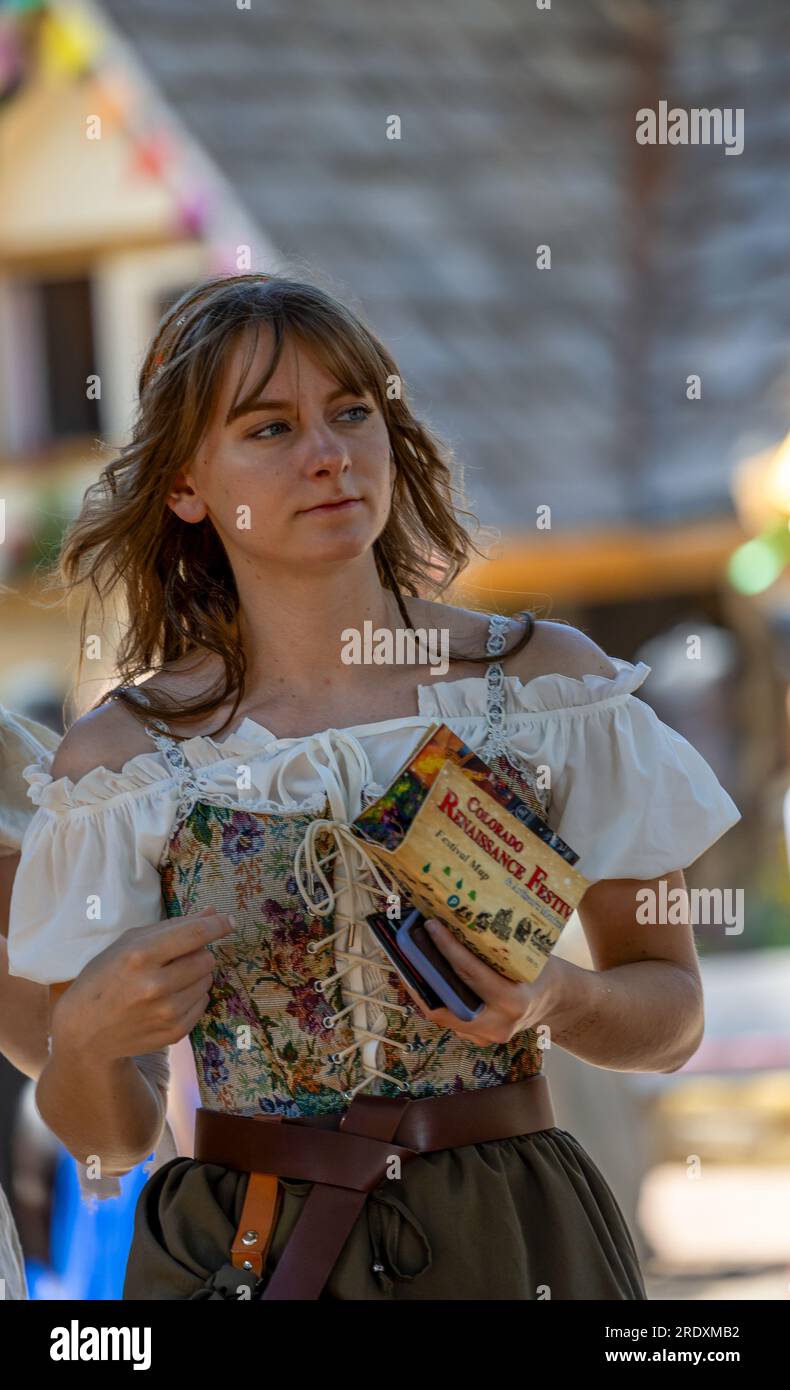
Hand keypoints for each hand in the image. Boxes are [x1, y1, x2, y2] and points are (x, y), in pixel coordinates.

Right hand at [50, 907, 234, 1060]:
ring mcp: (167, 1013)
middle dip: (198, 953)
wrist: (84, 1032)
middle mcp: (156, 985)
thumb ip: (171, 927)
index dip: (217, 924)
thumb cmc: (104, 978)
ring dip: (196, 975)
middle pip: (206, 958)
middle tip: (178, 957)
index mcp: (140, 955)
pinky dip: (193, 995)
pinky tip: (169, 998)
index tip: (229, 921)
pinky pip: (203, 1003)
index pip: (195, 934)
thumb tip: (211, 912)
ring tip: (170, 979)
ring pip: (207, 980)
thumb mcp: (128, 943)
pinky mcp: (175, 1032)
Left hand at [399, 917, 567, 1044]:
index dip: (446, 947)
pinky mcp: (480, 1039)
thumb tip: (457, 917)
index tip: (430, 926)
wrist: (558, 1000)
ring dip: (425, 989)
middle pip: (446, 1004)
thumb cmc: (542, 970)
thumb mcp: (526, 954)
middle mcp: (498, 1024)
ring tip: (409, 962)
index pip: (469, 972)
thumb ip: (496, 947)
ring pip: (443, 1015)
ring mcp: (487, 1037)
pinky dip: (438, 998)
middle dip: (422, 977)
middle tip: (405, 951)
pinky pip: (451, 1019)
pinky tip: (427, 978)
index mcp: (513, 1001)